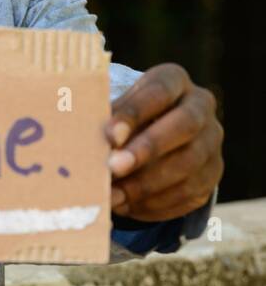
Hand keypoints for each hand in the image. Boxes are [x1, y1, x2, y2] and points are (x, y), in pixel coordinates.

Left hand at [106, 63, 222, 222]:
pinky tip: (126, 205)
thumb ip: (103, 118)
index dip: (135, 112)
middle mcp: (200, 107)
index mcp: (174, 80)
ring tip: (112, 195)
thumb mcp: (115, 108)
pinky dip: (154, 203)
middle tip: (112, 167)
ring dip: (146, 183)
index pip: (159, 90)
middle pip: (184, 125)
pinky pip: (188, 193)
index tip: (109, 135)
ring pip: (188, 164)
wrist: (157, 137)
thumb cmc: (123, 117)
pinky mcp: (211, 175)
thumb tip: (75, 139)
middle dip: (147, 148)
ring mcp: (210, 142)